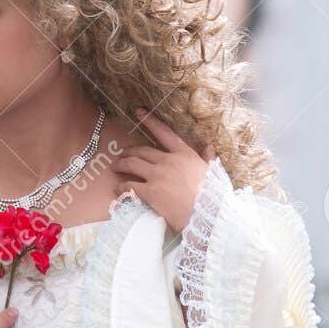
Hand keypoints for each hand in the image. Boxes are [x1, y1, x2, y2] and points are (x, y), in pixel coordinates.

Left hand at [113, 109, 214, 232]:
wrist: (208, 215)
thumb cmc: (213, 195)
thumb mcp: (213, 172)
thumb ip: (207, 159)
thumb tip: (209, 148)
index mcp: (184, 154)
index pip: (164, 133)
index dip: (150, 121)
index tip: (138, 112)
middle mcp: (168, 161)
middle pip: (142, 150)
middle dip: (129, 151)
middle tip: (122, 154)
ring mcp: (158, 176)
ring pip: (132, 164)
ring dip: (121, 164)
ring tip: (116, 166)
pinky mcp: (150, 192)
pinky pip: (129, 185)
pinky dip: (121, 186)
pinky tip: (117, 188)